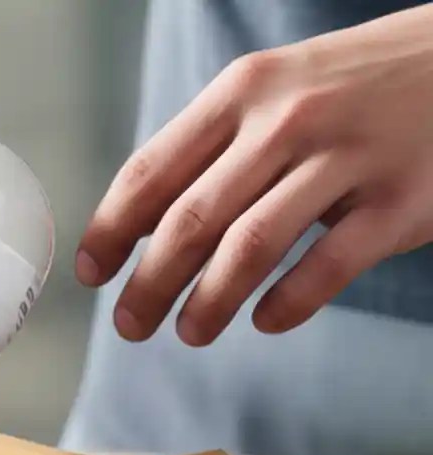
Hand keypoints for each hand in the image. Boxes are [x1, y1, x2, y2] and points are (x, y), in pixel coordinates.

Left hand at [77, 4, 432, 345]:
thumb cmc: (356, 86)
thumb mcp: (275, 90)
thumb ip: (212, 148)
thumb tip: (141, 222)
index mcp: (242, 92)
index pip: (151, 170)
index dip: (111, 230)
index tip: (91, 272)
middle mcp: (287, 121)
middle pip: (190, 220)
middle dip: (149, 283)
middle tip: (130, 325)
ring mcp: (346, 159)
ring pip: (249, 248)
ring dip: (208, 303)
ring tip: (190, 333)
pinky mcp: (400, 202)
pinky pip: (327, 268)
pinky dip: (287, 305)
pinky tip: (265, 322)